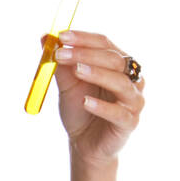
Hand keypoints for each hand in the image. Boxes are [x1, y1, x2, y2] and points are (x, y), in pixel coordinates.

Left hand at [41, 29, 145, 166]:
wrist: (83, 143)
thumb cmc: (80, 110)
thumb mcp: (67, 84)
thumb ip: (60, 63)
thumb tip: (46, 37)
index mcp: (118, 64)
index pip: (104, 43)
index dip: (83, 38)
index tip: (61, 37)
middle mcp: (131, 79)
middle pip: (114, 59)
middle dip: (86, 54)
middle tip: (61, 54)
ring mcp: (133, 101)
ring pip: (121, 83)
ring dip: (97, 74)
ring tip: (77, 71)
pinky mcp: (130, 123)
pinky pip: (119, 113)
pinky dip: (102, 106)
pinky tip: (86, 102)